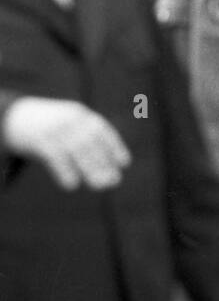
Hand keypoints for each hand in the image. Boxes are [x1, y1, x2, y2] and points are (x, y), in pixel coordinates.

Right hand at [1, 97, 130, 189]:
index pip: (101, 128)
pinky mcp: (38, 139)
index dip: (114, 145)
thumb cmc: (45, 128)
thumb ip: (82, 145)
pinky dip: (65, 170)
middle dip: (104, 162)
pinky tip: (72, 185)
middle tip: (114, 181)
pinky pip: (55, 155)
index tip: (125, 163)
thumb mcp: (65, 128)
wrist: (12, 115)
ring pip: (76, 148)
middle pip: (90, 141)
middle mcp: (69, 119)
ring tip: (101, 186)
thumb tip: (104, 172)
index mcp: (78, 114)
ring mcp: (54, 128)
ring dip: (91, 168)